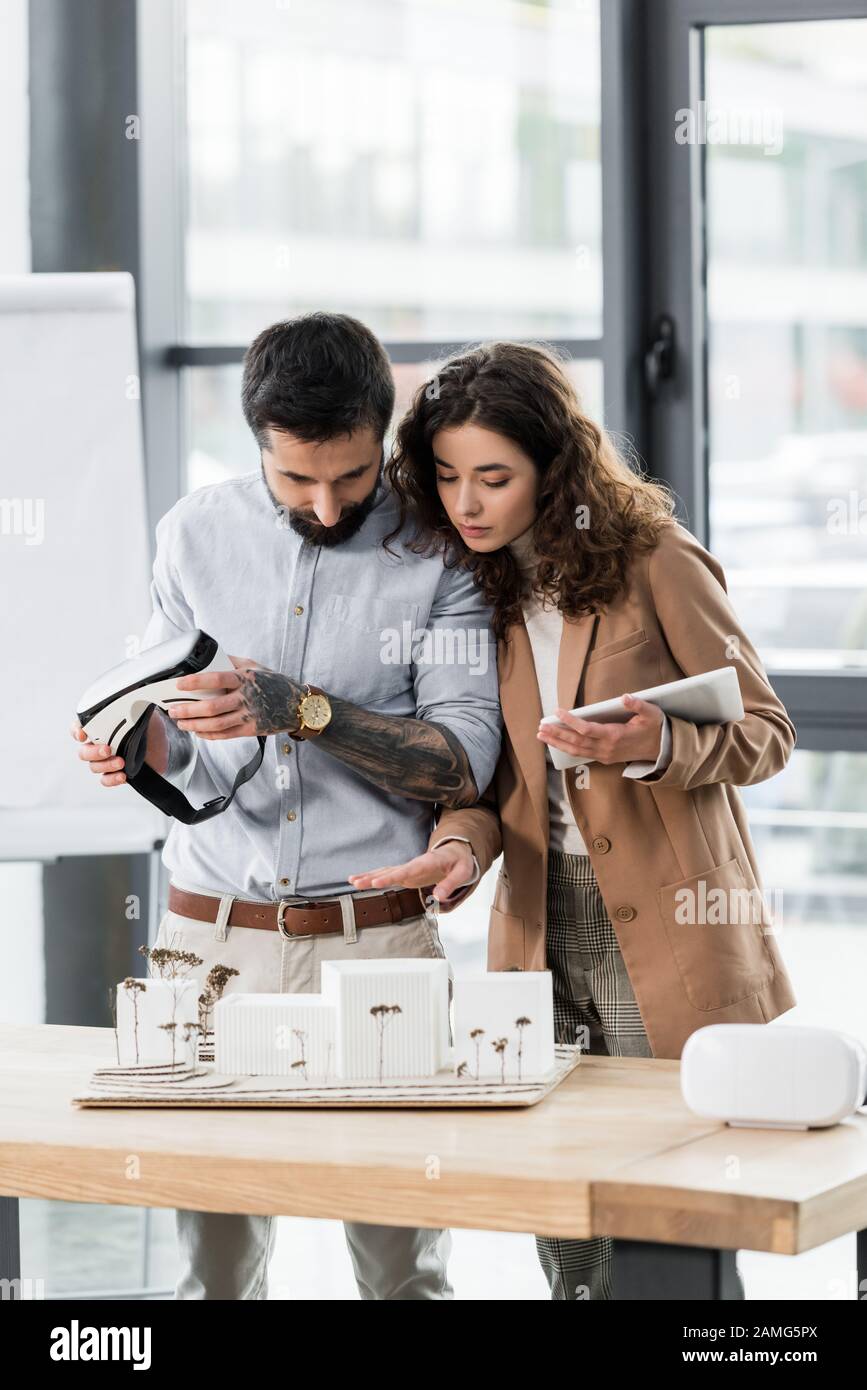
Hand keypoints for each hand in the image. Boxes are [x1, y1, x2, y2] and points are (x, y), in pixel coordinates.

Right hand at [71, 706, 169, 782]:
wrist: (166, 744)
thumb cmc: (149, 724)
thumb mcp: (143, 709)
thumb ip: (133, 702)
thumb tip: (134, 690)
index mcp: (100, 726)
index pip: (78, 728)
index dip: (76, 731)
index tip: (82, 734)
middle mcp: (99, 744)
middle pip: (84, 752)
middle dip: (93, 752)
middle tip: (108, 749)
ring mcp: (107, 760)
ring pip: (94, 767)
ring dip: (105, 765)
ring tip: (121, 762)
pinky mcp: (117, 773)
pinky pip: (106, 780)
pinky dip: (112, 779)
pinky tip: (122, 776)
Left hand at [165, 655, 267, 739]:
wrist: (298, 705)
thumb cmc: (275, 683)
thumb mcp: (256, 666)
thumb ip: (233, 662)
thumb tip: (211, 658)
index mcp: (245, 678)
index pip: (216, 679)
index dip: (196, 682)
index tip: (180, 684)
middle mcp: (246, 698)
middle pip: (211, 707)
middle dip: (188, 710)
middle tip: (173, 710)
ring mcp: (249, 715)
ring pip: (216, 724)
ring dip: (194, 725)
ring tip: (181, 723)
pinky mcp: (251, 730)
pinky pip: (225, 734)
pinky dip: (208, 734)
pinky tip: (198, 731)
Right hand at [347, 842, 474, 902]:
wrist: (457, 851)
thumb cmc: (460, 862)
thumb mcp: (462, 872)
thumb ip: (450, 884)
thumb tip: (438, 898)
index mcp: (428, 862)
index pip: (407, 870)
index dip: (391, 876)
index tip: (376, 882)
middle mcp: (414, 864)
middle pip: (391, 870)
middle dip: (373, 876)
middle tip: (357, 882)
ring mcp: (409, 869)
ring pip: (386, 871)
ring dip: (369, 876)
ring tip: (352, 881)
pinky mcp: (406, 874)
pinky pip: (387, 874)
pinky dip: (374, 877)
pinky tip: (360, 880)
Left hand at [537, 693, 663, 764]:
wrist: (661, 750)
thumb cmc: (654, 728)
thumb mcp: (652, 714)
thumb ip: (638, 705)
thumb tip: (626, 697)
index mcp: (615, 736)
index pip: (587, 729)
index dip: (571, 721)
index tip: (558, 712)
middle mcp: (606, 748)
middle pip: (576, 742)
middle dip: (557, 734)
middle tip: (541, 726)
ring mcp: (604, 755)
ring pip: (576, 750)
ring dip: (557, 743)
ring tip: (541, 735)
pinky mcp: (604, 758)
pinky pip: (581, 754)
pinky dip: (566, 748)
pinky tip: (555, 742)